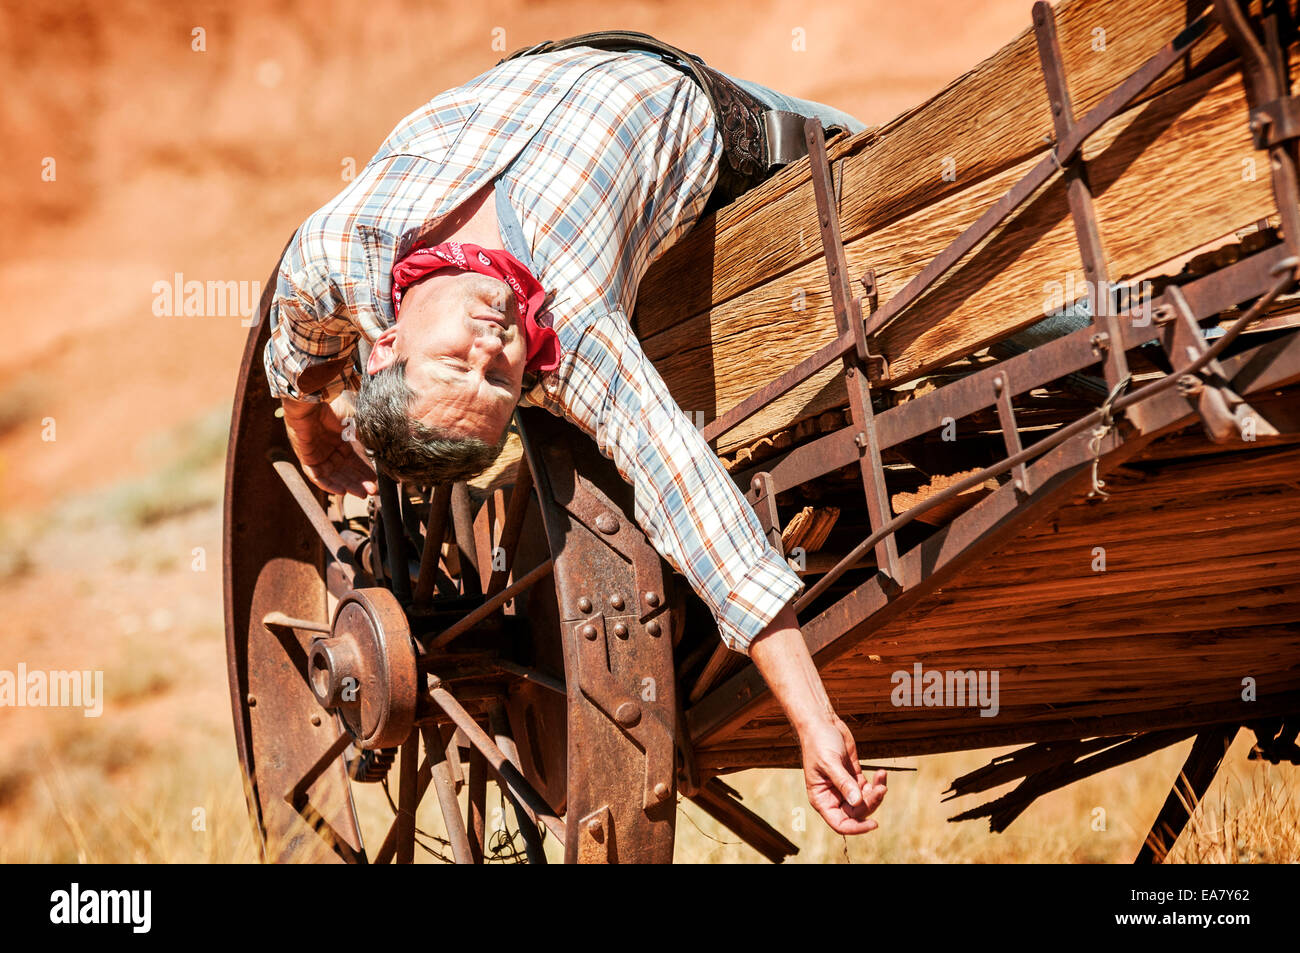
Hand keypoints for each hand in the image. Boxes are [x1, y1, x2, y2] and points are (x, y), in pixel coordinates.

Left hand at [281, 397, 376, 498]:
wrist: (311, 401)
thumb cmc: (332, 407)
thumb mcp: (355, 422)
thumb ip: (364, 435)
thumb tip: (379, 447)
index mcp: (340, 439)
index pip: (354, 461)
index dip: (365, 471)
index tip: (376, 480)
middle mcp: (328, 449)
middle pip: (345, 471)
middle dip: (359, 482)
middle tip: (372, 492)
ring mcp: (317, 454)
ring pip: (333, 476)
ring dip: (347, 485)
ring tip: (362, 494)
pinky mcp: (306, 457)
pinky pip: (317, 476)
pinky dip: (328, 485)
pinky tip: (342, 491)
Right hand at [799, 714, 887, 834]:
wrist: (822, 723)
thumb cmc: (819, 742)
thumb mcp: (830, 763)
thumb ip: (844, 783)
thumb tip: (858, 802)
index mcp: (821, 799)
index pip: (840, 823)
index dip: (856, 827)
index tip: (874, 824)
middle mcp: (833, 797)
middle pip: (856, 813)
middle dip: (870, 803)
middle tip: (881, 789)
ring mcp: (845, 788)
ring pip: (865, 801)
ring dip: (876, 793)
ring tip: (882, 778)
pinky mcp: (854, 777)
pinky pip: (869, 788)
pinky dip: (877, 783)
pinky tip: (882, 773)